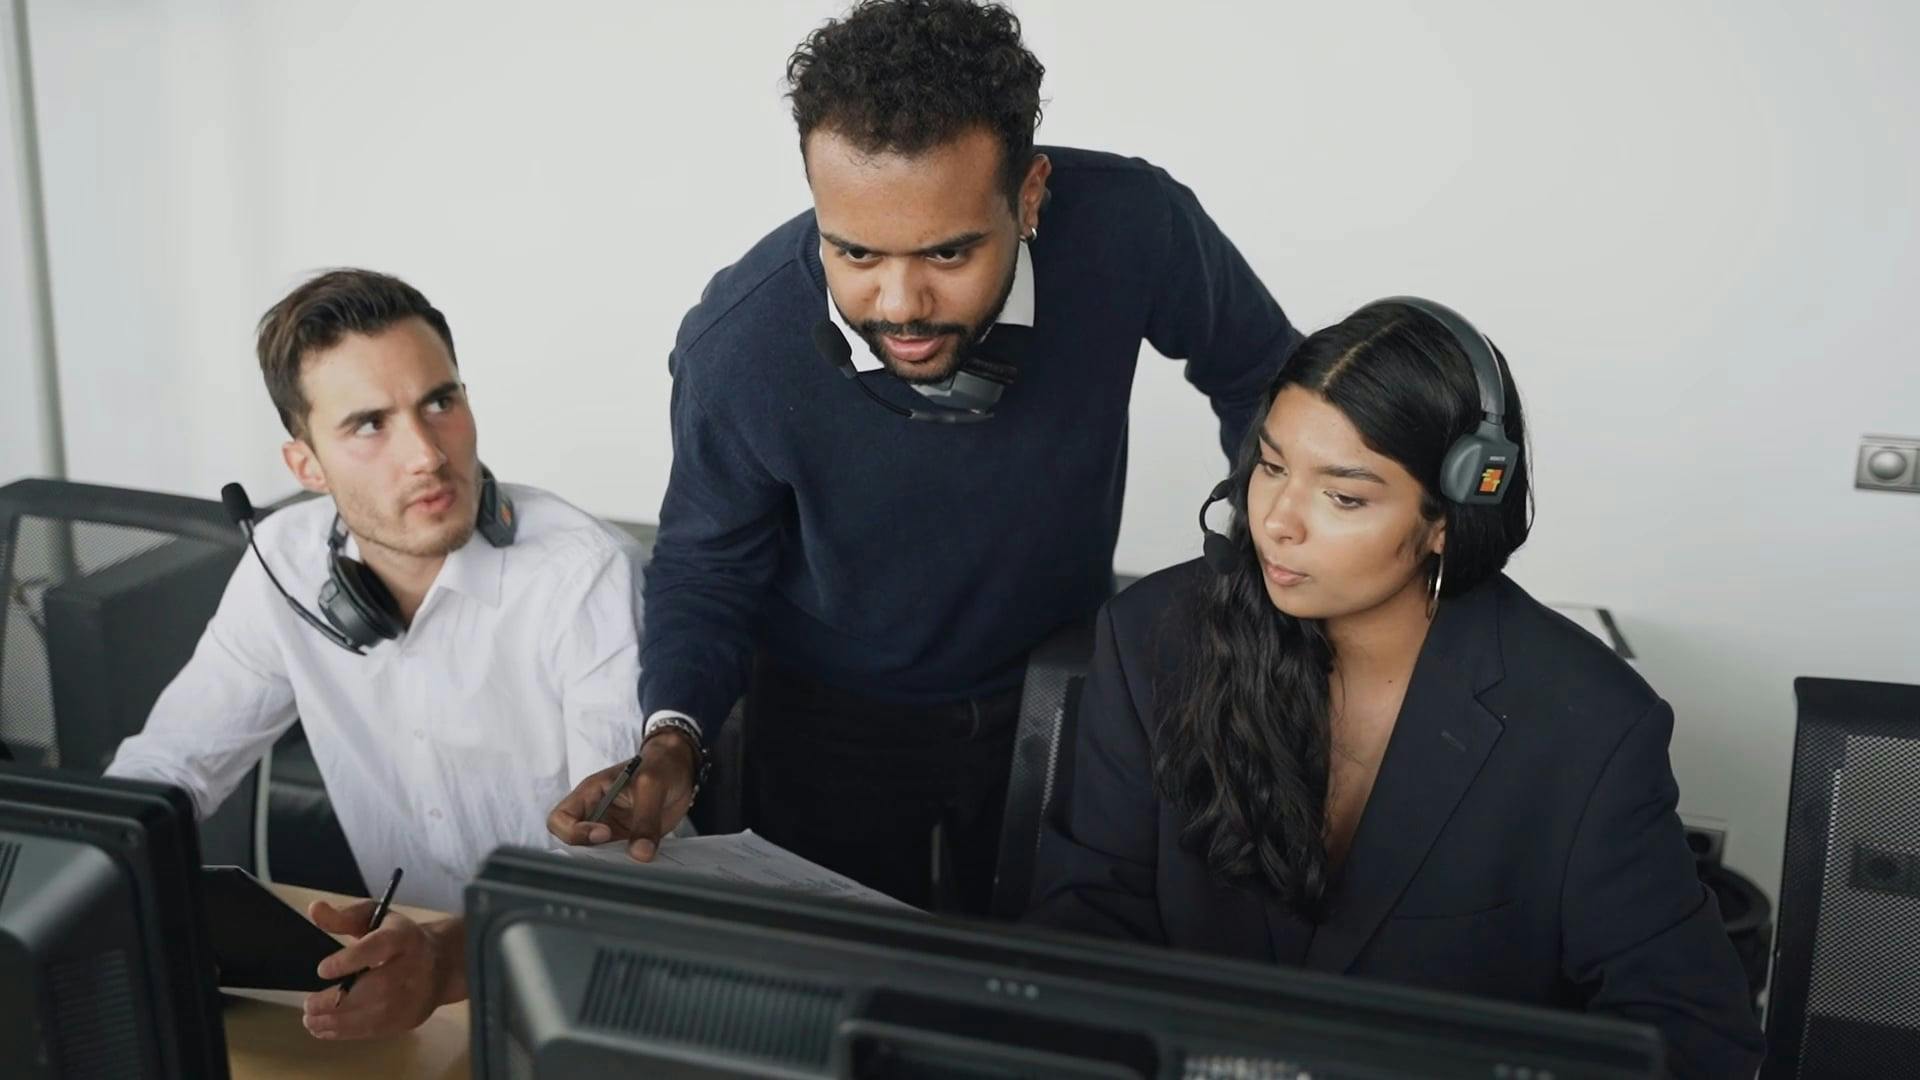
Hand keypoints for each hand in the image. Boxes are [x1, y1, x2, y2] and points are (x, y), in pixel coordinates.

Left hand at [301, 899, 465, 1039]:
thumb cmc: (399, 938)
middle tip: (308, 1004)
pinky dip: (346, 1032)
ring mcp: (414, 997)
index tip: (321, 970)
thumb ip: (344, 917)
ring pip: (375, 1014)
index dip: (352, 959)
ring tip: (310, 1020)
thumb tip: (314, 909)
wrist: (442, 964)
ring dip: (337, 1021)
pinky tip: (324, 1028)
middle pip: (378, 987)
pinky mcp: (409, 1019)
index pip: (380, 946)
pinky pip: (375, 1030)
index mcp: (404, 937)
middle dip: (339, 999)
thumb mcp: (375, 918)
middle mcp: (413, 967)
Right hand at [546, 729, 695, 861]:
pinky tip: (642, 863)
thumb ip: (646, 818)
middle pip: (573, 843)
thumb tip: (640, 853)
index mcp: (590, 793)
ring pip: (596, 855)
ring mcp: (610, 829)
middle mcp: (596, 813)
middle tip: (617, 856)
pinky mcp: (627, 840)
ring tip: (631, 863)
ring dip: (611, 863)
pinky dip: (628, 864)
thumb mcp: (652, 785)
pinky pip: (620, 858)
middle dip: (590, 854)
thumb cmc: (660, 765)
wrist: (681, 769)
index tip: (603, 833)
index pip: (560, 818)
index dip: (574, 831)